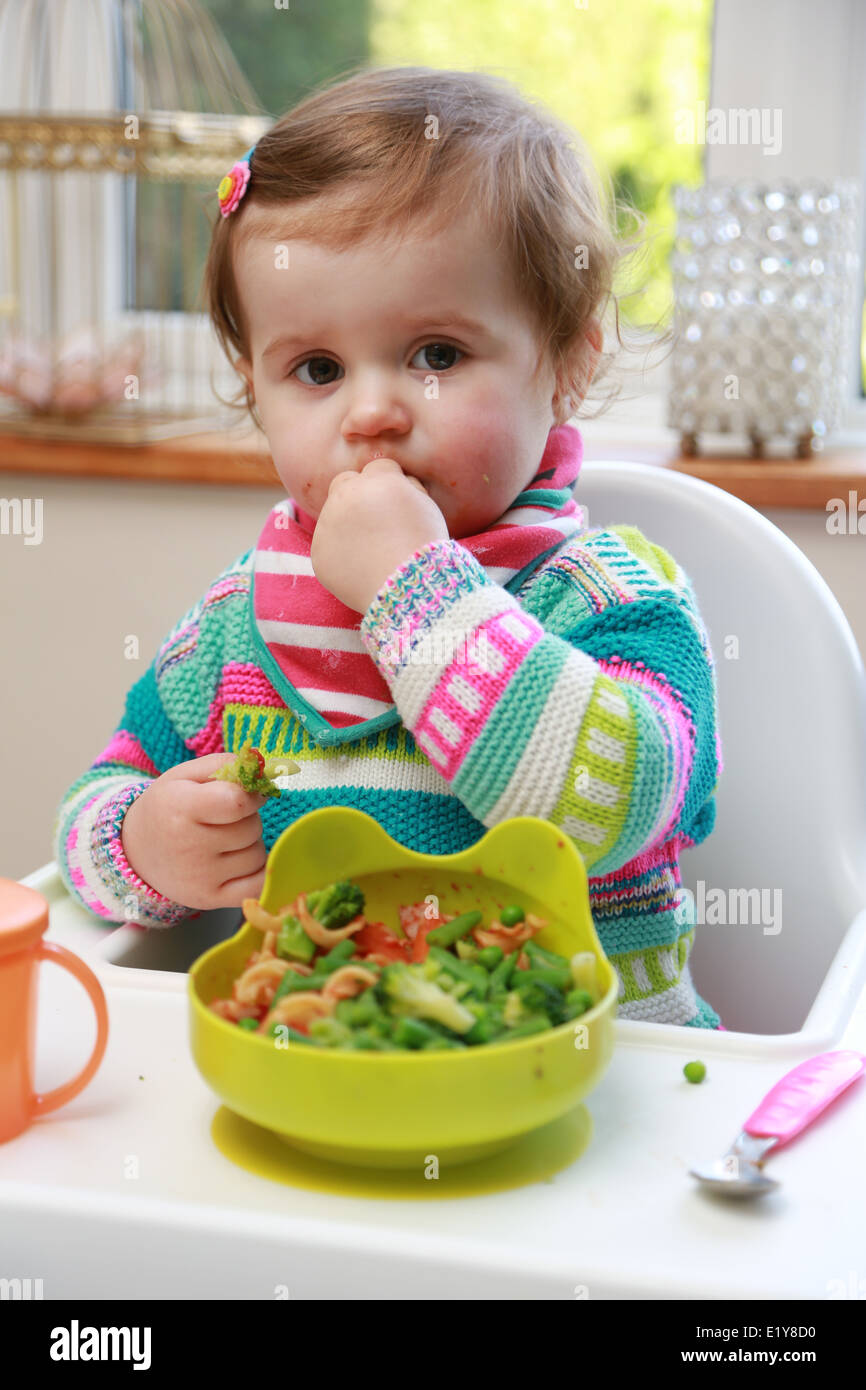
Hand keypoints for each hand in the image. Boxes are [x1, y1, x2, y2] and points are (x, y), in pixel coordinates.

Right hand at [120, 753, 269, 910]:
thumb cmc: (169, 807)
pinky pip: (257, 885)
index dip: (252, 794)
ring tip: (224, 842)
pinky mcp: (209, 900)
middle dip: (247, 820)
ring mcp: (200, 877)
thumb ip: (226, 765)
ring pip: (257, 855)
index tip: (247, 794)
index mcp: (180, 807)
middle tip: (224, 820)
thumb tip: (265, 773)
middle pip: (251, 829)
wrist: (137, 851)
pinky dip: (256, 872)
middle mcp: (188, 846)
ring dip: (249, 845)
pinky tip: (238, 862)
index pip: (238, 802)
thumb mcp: (186, 775)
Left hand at [310, 457, 448, 611]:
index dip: (392, 485)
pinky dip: (341, 553)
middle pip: (345, 481)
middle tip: (378, 521)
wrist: (411, 589)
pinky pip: (327, 545)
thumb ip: (407, 486)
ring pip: (333, 514)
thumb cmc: (425, 548)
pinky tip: (363, 566)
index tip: (399, 505)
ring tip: (374, 550)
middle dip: (358, 493)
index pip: (379, 467)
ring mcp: (327, 525)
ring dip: (348, 524)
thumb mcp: (427, 506)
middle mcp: (346, 497)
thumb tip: (396, 479)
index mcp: (377, 481)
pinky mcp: (319, 553)